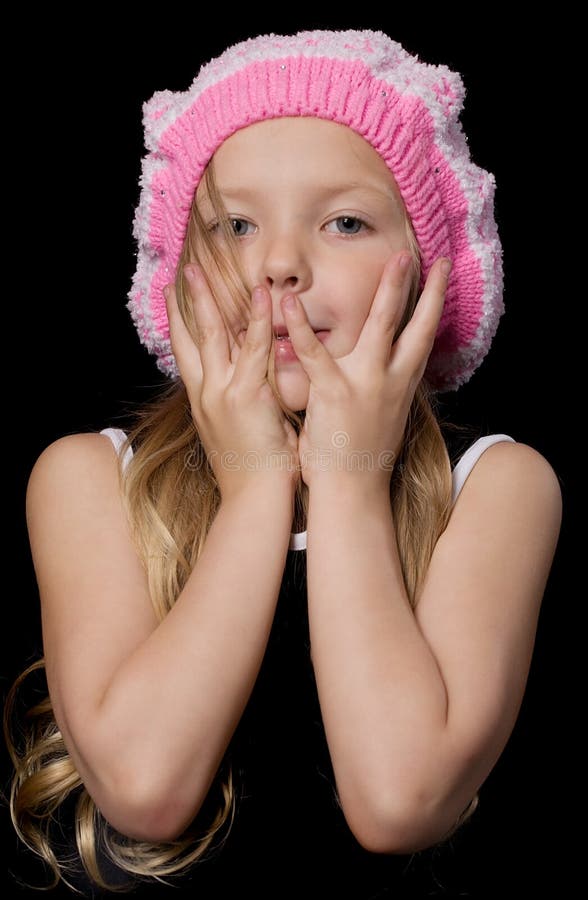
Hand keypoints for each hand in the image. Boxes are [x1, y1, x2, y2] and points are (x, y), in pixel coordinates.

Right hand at [165, 265, 298, 499]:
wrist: (253, 499)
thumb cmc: (252, 471)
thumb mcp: (236, 432)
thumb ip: (239, 404)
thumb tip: (249, 388)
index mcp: (201, 401)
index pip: (186, 354)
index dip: (178, 323)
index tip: (173, 299)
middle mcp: (205, 393)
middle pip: (189, 337)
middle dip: (184, 302)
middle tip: (180, 273)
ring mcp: (221, 393)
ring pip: (212, 335)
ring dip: (207, 299)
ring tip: (203, 270)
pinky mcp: (245, 396)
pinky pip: (252, 349)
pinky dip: (257, 320)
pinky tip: (260, 295)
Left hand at [281, 252, 450, 488]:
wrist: (352, 490)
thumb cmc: (363, 456)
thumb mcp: (384, 416)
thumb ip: (386, 387)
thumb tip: (390, 370)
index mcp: (401, 385)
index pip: (421, 338)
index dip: (431, 305)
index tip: (438, 276)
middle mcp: (392, 380)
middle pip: (415, 326)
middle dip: (425, 289)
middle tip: (427, 256)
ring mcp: (366, 383)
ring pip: (382, 328)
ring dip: (388, 291)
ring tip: (392, 258)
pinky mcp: (334, 392)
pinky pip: (315, 353)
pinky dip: (300, 326)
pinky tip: (288, 302)